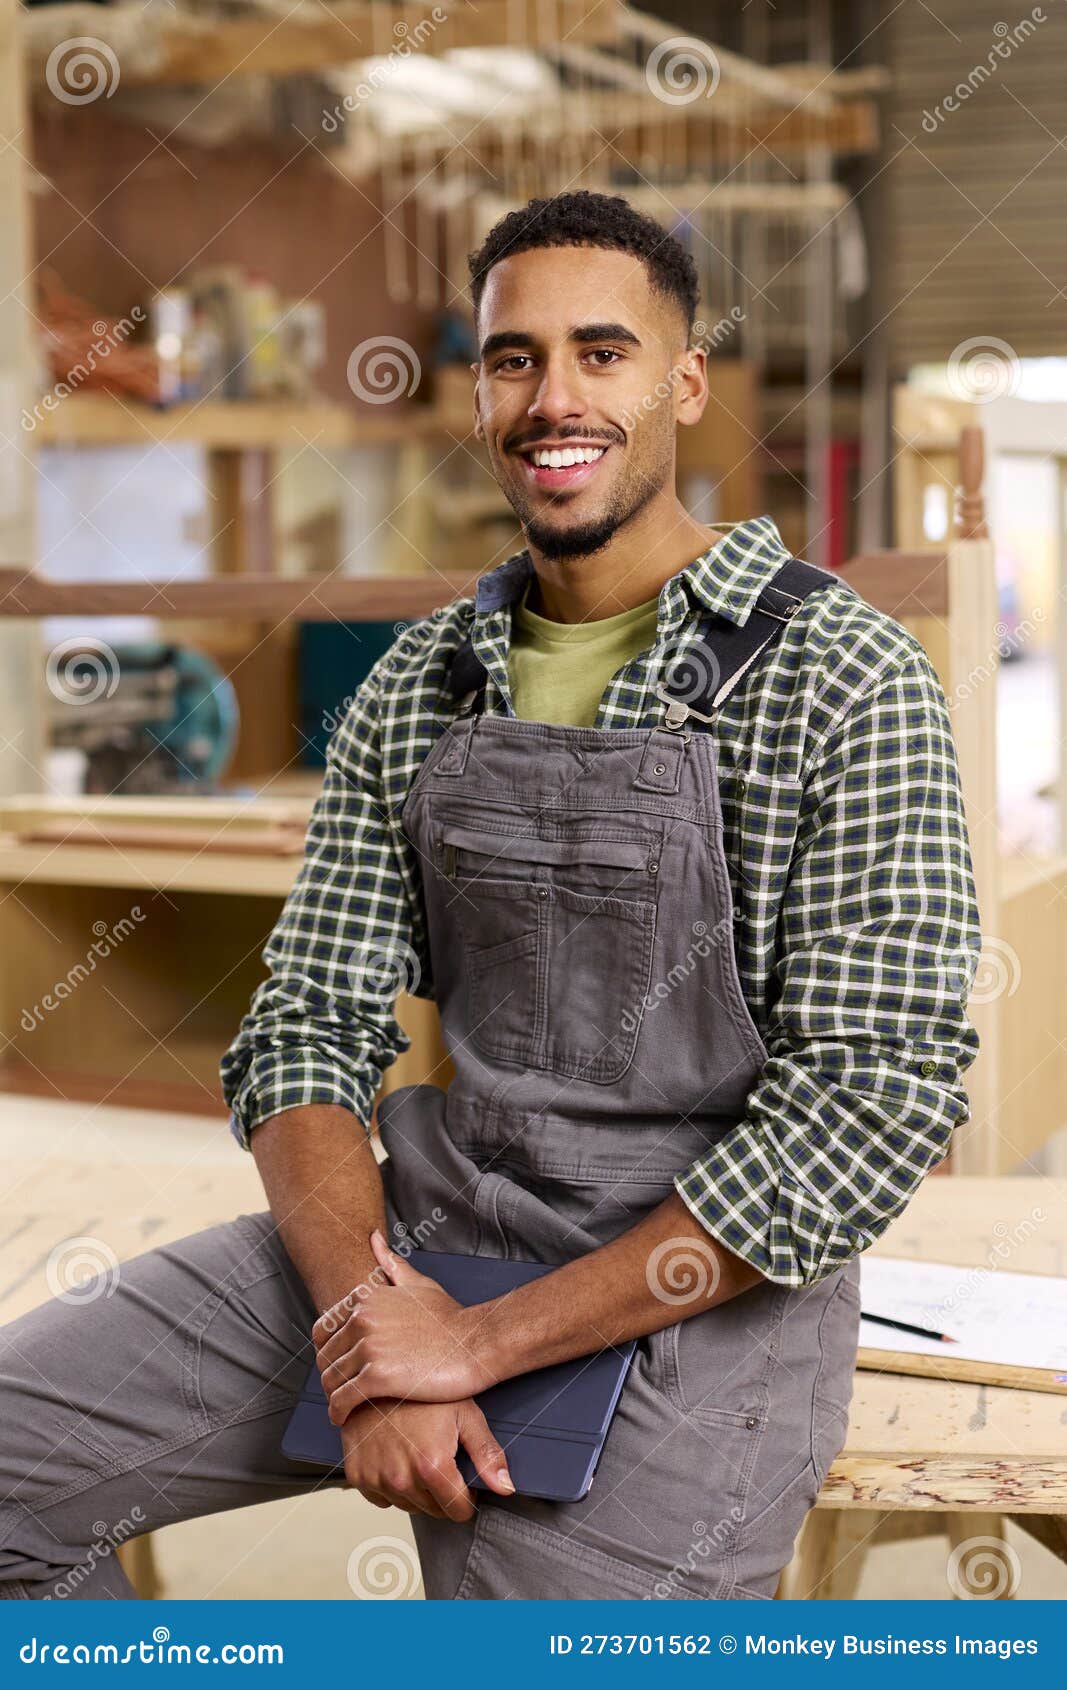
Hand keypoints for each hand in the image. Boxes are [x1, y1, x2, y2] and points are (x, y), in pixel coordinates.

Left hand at [313, 1230, 498, 1415]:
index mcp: (367, 1299)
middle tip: (339, 1389)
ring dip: (332, 1396)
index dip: (326, 1350)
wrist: (475, 1343)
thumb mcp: (419, 1284)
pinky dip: (338, 1412)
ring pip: (331, 1379)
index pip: (323, 1329)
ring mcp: (369, 1347)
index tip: (337, 1363)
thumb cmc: (450, 1319)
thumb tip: (372, 1238)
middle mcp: (362, 1319)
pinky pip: (343, 1399)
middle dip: (329, 1375)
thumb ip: (391, 1264)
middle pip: (325, 1355)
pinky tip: (343, 1419)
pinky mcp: (378, 1377)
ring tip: (341, 1408)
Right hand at [338, 1397, 514, 1520]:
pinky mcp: (356, 1474)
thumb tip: (506, 1488)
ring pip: (407, 1505)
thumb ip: (487, 1454)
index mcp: (432, 1466)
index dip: (466, 1498)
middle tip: (440, 1457)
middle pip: (433, 1510)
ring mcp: (376, 1478)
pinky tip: (395, 1456)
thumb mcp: (464, 1412)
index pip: (458, 1511)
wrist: (375, 1372)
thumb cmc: (422, 1389)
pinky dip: (389, 1484)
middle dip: (442, 1492)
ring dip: (416, 1489)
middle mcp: (402, 1479)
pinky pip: (381, 1497)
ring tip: (417, 1451)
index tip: (463, 1481)